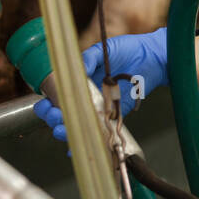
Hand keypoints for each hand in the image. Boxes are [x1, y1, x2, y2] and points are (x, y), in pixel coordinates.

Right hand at [31, 27, 168, 140]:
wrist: (152, 58)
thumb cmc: (127, 50)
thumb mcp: (104, 50)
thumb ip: (88, 59)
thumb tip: (74, 69)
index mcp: (79, 80)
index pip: (56, 95)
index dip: (47, 102)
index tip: (46, 105)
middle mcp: (86, 96)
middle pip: (62, 113)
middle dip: (54, 119)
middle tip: (56, 118)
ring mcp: (98, 108)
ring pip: (76, 125)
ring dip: (65, 131)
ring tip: (62, 131)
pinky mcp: (113, 117)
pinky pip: (98, 132)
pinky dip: (84, 142)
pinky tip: (73, 148)